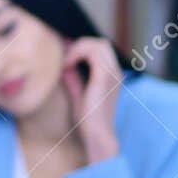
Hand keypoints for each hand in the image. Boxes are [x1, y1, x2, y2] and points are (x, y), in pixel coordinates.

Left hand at [61, 38, 121, 163]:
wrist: (95, 135)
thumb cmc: (86, 118)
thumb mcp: (76, 91)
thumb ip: (72, 75)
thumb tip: (63, 60)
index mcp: (111, 75)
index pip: (99, 48)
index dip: (79, 46)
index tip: (62, 55)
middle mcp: (115, 72)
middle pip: (99, 42)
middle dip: (78, 44)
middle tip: (62, 57)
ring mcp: (113, 74)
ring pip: (98, 44)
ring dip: (77, 47)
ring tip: (64, 62)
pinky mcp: (105, 77)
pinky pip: (94, 52)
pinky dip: (77, 53)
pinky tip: (66, 65)